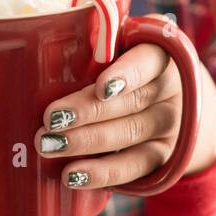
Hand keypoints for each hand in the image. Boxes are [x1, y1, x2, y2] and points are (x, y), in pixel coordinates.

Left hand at [34, 40, 215, 192]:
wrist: (175, 97)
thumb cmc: (128, 60)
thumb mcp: (124, 42)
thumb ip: (98, 40)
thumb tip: (40, 47)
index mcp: (161, 51)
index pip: (147, 61)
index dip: (126, 75)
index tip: (100, 88)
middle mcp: (172, 88)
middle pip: (131, 102)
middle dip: (87, 112)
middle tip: (50, 119)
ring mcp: (170, 124)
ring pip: (129, 134)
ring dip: (86, 143)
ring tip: (49, 145)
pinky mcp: (164, 155)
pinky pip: (134, 167)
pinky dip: (102, 173)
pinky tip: (72, 174)